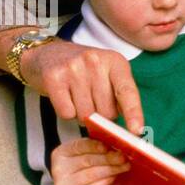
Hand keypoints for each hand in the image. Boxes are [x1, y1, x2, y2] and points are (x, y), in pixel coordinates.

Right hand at [22, 37, 144, 133]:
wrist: (48, 54)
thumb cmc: (84, 71)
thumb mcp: (108, 75)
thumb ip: (120, 97)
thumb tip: (129, 129)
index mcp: (115, 62)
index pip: (127, 92)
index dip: (133, 113)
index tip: (136, 131)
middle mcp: (95, 62)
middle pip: (106, 112)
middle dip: (101, 116)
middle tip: (92, 101)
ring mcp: (73, 68)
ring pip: (86, 116)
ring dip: (83, 115)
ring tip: (78, 97)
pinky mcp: (54, 78)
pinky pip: (67, 113)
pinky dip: (67, 112)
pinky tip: (65, 97)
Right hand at [50, 137, 129, 184]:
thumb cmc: (83, 176)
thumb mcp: (85, 160)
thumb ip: (95, 150)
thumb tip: (115, 144)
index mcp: (60, 154)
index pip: (79, 146)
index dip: (96, 145)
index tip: (110, 146)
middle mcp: (57, 169)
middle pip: (87, 160)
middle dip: (108, 158)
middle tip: (123, 158)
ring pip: (91, 174)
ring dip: (111, 169)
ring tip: (124, 167)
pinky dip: (105, 181)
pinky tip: (114, 178)